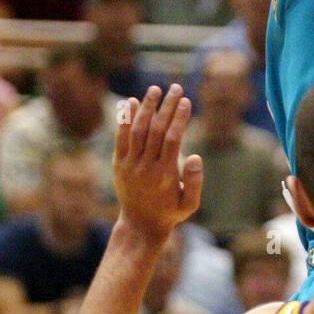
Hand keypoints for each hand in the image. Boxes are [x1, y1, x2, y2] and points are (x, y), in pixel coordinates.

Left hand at [113, 86, 202, 243]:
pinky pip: (121, 138)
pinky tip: (131, 101)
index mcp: (165, 175)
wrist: (139, 226)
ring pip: (137, 131)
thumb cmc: (169, 213)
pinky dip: (125, 119)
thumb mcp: (189, 204)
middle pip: (155, 130)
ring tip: (155, 89)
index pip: (172, 139)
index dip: (179, 118)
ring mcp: (129, 165)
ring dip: (146, 107)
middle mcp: (145, 168)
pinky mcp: (118, 164)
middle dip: (167, 107)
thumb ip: (195, 182)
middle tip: (176, 87)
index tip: (186, 101)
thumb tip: (195, 156)